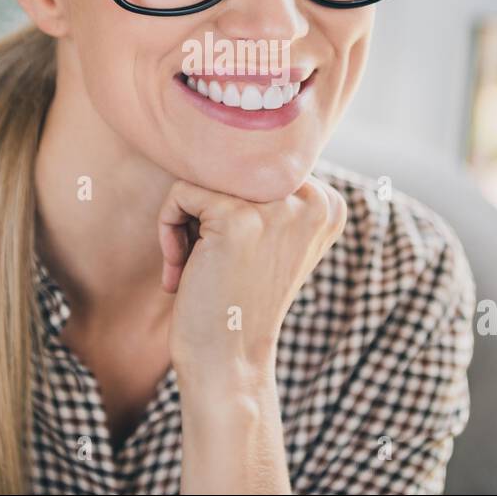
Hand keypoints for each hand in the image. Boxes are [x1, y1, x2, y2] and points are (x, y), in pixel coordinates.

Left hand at [156, 175, 347, 380]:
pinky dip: (168, 230)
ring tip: (195, 266)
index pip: (255, 167)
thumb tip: (230, 133)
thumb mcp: (272, 239)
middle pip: (231, 168)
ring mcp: (276, 207)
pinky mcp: (236, 217)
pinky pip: (179, 193)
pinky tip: (182, 272)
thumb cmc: (238, 299)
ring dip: (187, 223)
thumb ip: (268, 190)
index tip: (234, 255)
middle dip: (208, 213)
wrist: (228, 362)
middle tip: (210, 263)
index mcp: (329, 204)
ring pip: (205, 178)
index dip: (232, 208)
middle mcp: (312, 200)